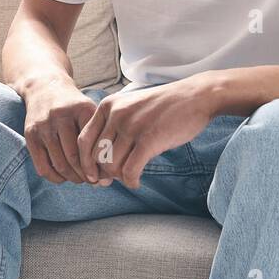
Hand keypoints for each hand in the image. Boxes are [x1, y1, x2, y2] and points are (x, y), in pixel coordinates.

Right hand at [22, 82, 98, 183]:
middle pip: (75, 157)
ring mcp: (44, 125)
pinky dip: (55, 178)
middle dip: (85, 175)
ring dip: (72, 178)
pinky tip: (63, 177)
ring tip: (79, 179)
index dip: (98, 166)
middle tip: (92, 181)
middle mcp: (61, 116)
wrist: (45, 87)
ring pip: (60, 164)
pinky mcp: (30, 134)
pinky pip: (42, 167)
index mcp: (82, 109)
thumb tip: (106, 181)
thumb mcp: (90, 113)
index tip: (102, 176)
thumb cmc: (74, 107)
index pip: (92, 146)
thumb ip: (100, 141)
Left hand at [77, 73, 219, 189]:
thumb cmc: (163, 107)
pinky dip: (131, 181)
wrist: (194, 97)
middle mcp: (116, 114)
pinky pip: (130, 171)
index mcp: (108, 106)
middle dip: (103, 173)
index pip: (83, 141)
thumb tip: (99, 165)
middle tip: (113, 179)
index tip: (94, 175)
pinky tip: (136, 182)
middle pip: (96, 156)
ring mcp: (132, 126)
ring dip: (119, 177)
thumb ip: (113, 128)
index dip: (85, 162)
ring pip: (112, 166)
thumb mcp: (130, 108)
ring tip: (129, 176)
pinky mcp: (149, 139)